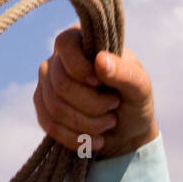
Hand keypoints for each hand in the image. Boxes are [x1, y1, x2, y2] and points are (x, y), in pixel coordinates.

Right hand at [33, 25, 158, 158]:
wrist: (127, 132)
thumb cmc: (135, 102)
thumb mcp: (140, 88)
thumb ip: (124, 73)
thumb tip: (100, 60)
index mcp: (83, 41)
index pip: (65, 44)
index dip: (81, 69)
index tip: (101, 84)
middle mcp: (59, 59)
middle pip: (61, 84)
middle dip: (92, 105)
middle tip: (113, 106)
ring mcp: (47, 83)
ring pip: (55, 108)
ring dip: (88, 124)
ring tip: (109, 123)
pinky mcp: (43, 107)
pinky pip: (49, 124)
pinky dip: (75, 138)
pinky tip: (96, 140)